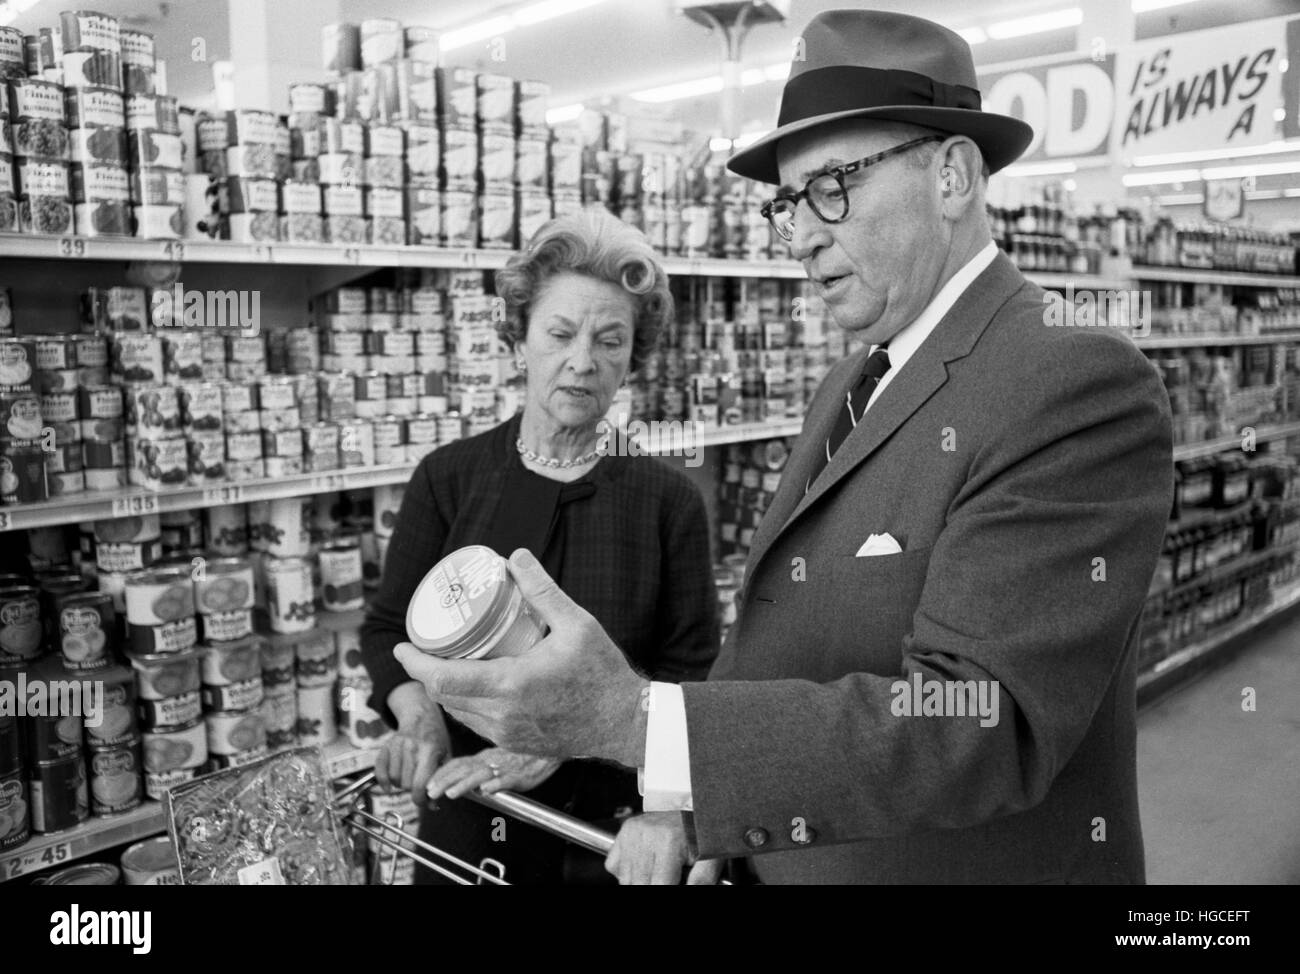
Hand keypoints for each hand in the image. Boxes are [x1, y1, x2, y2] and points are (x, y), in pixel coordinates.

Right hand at [373, 682, 450, 805]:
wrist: (422, 716)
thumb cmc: (437, 739)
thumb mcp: (446, 756)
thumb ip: (441, 780)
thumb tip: (433, 806)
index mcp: (430, 751)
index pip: (420, 784)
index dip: (421, 799)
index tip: (424, 802)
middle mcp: (412, 748)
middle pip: (406, 784)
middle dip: (413, 790)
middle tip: (419, 786)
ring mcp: (397, 746)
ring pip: (394, 779)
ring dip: (400, 784)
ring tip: (409, 779)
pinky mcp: (386, 746)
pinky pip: (380, 770)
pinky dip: (383, 781)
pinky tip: (390, 787)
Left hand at [394, 549, 649, 765]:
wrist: (624, 721)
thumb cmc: (603, 674)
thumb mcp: (577, 624)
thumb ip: (542, 590)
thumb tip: (516, 557)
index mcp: (511, 685)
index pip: (443, 679)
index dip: (414, 663)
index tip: (403, 645)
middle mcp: (502, 715)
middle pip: (443, 696)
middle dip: (426, 672)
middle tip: (423, 647)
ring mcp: (507, 734)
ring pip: (457, 713)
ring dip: (445, 689)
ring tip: (447, 662)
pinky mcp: (514, 745)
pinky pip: (476, 724)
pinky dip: (465, 705)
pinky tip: (474, 686)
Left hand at [426, 747, 561, 800]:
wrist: (548, 750)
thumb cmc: (524, 756)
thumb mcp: (497, 759)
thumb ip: (481, 768)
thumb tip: (464, 781)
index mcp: (485, 758)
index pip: (458, 763)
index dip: (442, 773)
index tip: (428, 784)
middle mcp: (491, 761)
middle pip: (464, 770)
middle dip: (445, 781)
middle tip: (430, 792)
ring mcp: (504, 768)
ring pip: (481, 775)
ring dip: (465, 784)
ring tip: (451, 793)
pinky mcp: (520, 775)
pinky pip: (507, 779)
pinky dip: (496, 784)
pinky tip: (487, 791)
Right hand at [605, 812, 723, 884]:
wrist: (692, 807)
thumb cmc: (700, 833)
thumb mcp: (710, 857)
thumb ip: (702, 879)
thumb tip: (692, 889)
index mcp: (668, 841)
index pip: (659, 885)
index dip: (668, 887)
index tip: (674, 882)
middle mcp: (646, 835)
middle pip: (640, 884)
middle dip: (653, 885)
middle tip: (668, 877)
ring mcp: (632, 833)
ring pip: (625, 878)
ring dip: (640, 881)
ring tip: (658, 873)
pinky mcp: (624, 832)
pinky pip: (614, 866)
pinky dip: (627, 872)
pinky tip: (645, 865)